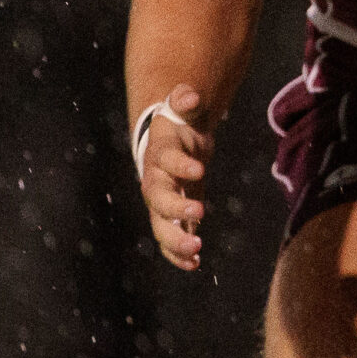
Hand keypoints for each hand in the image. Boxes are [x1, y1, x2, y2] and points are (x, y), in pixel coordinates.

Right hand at [136, 85, 214, 270]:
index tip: (200, 168)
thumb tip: (189, 93)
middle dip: (175, 207)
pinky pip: (170, 238)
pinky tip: (194, 264)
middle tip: (199, 212)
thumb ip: (187, 101)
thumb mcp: (184, 109)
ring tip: (196, 250)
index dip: (180, 164)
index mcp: (160, 153)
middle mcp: (155, 180)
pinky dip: (178, 253)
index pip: (166, 159)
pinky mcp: (171, 216)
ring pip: (161, 224)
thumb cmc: (179, 125)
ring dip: (175, 239)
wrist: (169, 142)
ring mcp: (161, 201)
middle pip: (158, 197)